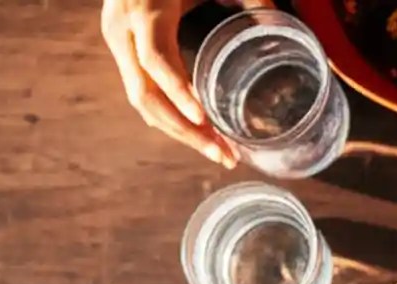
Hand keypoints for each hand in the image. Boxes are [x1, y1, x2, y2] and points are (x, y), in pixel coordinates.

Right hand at [100, 0, 270, 166]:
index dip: (178, 92)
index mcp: (145, 11)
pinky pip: (142, 93)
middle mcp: (124, 31)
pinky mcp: (122, 52)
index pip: (156, 60)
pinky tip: (199, 134)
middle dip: (185, 131)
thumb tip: (278, 19)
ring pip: (141, 102)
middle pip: (145, 95)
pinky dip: (170, 117)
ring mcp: (119, 43)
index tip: (204, 119)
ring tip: (218, 154)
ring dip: (179, 133)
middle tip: (223, 156)